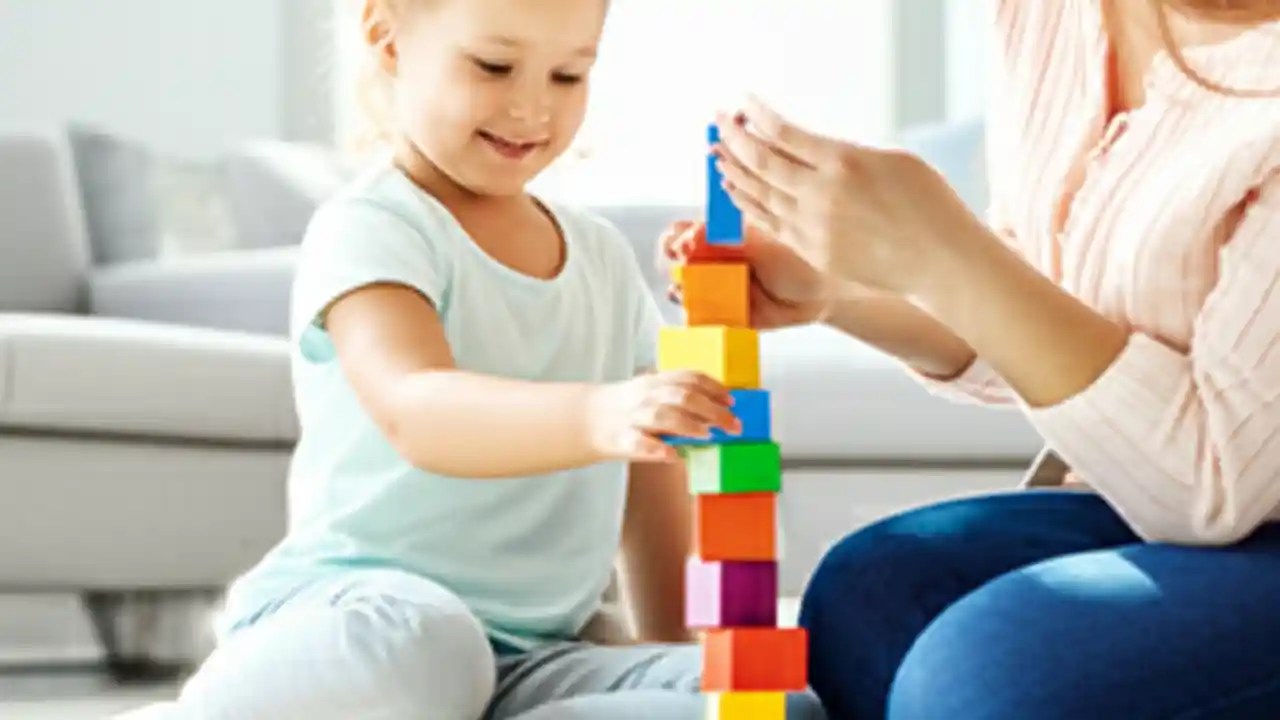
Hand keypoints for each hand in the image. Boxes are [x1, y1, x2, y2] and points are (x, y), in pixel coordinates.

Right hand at [587, 371, 739, 461]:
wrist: (586, 420)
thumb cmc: (628, 408)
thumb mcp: (651, 393)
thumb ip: (678, 398)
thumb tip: (718, 409)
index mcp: (655, 382)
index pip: (688, 378)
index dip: (713, 388)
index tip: (732, 401)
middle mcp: (645, 396)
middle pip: (682, 397)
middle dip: (711, 410)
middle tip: (733, 426)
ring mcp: (633, 418)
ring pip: (662, 416)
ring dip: (688, 424)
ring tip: (707, 435)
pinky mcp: (622, 440)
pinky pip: (640, 443)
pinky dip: (658, 449)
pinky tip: (673, 455)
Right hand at [657, 221, 835, 329]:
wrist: (825, 292)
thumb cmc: (799, 258)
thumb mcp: (762, 242)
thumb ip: (728, 237)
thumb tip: (693, 233)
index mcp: (725, 239)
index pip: (687, 233)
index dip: (676, 238)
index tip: (676, 244)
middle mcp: (720, 264)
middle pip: (681, 262)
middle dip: (672, 263)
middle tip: (678, 265)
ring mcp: (724, 291)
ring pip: (689, 291)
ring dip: (680, 290)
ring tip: (683, 289)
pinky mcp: (732, 317)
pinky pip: (707, 319)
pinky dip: (695, 317)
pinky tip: (691, 312)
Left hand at [712, 96, 987, 298]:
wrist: (938, 259)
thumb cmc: (926, 203)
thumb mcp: (891, 159)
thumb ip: (845, 153)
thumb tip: (809, 150)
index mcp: (843, 162)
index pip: (783, 133)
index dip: (757, 116)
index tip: (743, 103)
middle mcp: (821, 194)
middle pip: (762, 162)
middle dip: (735, 139)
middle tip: (718, 123)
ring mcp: (812, 226)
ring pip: (759, 193)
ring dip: (734, 171)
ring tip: (717, 154)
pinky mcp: (811, 250)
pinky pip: (769, 221)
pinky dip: (747, 203)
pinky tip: (734, 190)